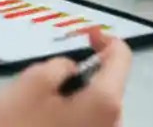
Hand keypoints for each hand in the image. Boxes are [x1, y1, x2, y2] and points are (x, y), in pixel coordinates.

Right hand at [0, 29, 130, 126]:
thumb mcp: (31, 83)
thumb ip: (57, 66)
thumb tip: (71, 69)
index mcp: (106, 101)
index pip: (121, 58)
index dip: (105, 39)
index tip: (86, 34)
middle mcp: (115, 124)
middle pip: (107, 87)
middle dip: (82, 75)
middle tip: (49, 77)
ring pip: (95, 109)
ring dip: (74, 99)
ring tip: (38, 106)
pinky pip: (86, 126)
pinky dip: (71, 118)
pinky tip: (42, 123)